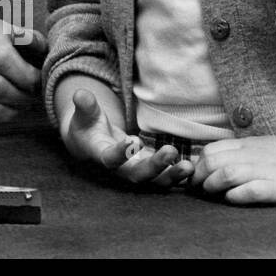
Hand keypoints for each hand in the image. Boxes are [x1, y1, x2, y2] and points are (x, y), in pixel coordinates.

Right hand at [0, 18, 43, 134]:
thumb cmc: (19, 49)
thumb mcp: (29, 38)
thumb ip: (38, 46)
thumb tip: (40, 60)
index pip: (1, 57)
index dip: (26, 76)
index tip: (38, 82)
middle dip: (21, 97)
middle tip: (31, 96)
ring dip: (10, 114)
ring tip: (19, 105)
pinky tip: (6, 116)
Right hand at [61, 88, 191, 186]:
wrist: (91, 143)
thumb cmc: (88, 126)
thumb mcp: (84, 114)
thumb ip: (85, 105)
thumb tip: (80, 94)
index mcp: (101, 155)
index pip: (110, 158)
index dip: (120, 153)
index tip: (132, 141)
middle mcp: (120, 169)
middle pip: (137, 175)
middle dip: (155, 166)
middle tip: (171, 151)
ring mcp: (136, 171)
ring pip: (154, 181)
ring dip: (172, 176)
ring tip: (188, 166)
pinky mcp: (149, 171)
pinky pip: (165, 177)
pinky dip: (179, 176)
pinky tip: (194, 168)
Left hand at [191, 135, 275, 204]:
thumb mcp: (262, 145)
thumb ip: (239, 150)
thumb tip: (213, 159)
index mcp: (248, 144)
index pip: (211, 149)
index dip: (198, 163)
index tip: (196, 175)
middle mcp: (254, 156)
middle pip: (214, 161)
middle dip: (200, 176)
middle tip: (198, 187)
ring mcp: (267, 171)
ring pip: (228, 173)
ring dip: (213, 184)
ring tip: (212, 192)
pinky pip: (252, 190)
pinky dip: (237, 195)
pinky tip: (233, 198)